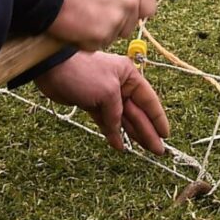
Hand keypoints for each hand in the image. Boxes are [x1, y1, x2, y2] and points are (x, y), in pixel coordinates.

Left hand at [35, 50, 169, 153]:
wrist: (53, 69)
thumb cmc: (84, 72)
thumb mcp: (108, 91)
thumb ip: (117, 113)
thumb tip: (119, 132)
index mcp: (129, 76)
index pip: (149, 100)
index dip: (158, 118)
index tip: (166, 135)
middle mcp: (120, 85)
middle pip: (137, 112)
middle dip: (147, 131)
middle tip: (158, 150)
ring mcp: (106, 96)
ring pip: (123, 119)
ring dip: (132, 134)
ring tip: (144, 151)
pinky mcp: (92, 104)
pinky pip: (107, 122)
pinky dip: (113, 133)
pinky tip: (120, 145)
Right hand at [47, 0, 156, 50]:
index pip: (149, 5)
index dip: (135, 10)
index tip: (124, 11)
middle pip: (131, 23)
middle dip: (117, 22)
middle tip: (95, 14)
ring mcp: (118, 19)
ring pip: (114, 35)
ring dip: (101, 32)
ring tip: (82, 16)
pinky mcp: (102, 36)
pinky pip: (97, 45)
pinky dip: (86, 41)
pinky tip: (74, 25)